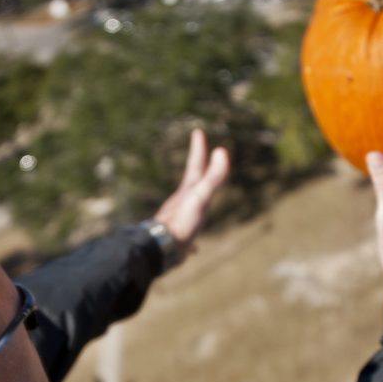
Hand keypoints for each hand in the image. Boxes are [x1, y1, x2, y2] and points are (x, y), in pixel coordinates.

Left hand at [153, 129, 229, 258]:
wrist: (160, 249)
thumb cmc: (182, 223)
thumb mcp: (200, 198)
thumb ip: (212, 177)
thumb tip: (222, 151)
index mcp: (188, 192)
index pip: (195, 165)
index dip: (198, 149)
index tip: (197, 132)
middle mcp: (182, 203)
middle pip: (191, 183)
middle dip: (197, 170)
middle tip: (200, 160)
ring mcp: (179, 220)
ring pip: (189, 208)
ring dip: (195, 202)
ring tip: (199, 202)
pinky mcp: (179, 240)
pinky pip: (188, 237)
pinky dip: (193, 240)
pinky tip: (194, 249)